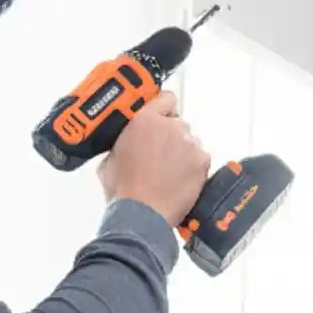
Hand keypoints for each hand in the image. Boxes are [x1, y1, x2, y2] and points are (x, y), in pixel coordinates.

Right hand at [97, 91, 211, 225]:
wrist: (142, 214)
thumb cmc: (124, 190)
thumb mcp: (110, 158)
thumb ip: (124, 141)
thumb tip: (129, 142)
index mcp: (144, 120)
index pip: (165, 98)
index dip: (164, 108)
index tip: (163, 115)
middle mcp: (170, 126)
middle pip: (178, 124)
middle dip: (170, 137)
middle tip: (160, 156)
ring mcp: (189, 143)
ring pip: (189, 142)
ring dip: (182, 153)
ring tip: (169, 173)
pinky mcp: (202, 160)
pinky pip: (200, 158)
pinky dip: (193, 167)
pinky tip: (180, 180)